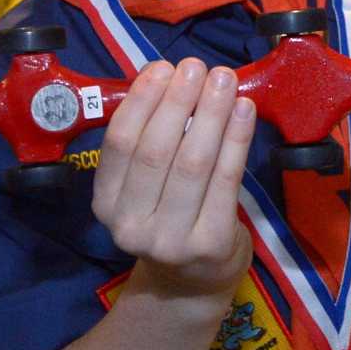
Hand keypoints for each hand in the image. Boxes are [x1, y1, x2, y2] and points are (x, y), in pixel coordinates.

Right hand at [93, 58, 255, 306]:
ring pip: (193, 162)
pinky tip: (244, 110)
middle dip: (179, 101)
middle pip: (157, 150)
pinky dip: (236, 139)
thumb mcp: (143, 186)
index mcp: (106, 204)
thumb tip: (167, 77)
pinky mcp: (210, 244)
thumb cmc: (169, 217)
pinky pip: (226, 180)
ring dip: (211, 113)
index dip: (141, 101)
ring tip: (224, 80)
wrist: (191, 282)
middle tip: (197, 66)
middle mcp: (131, 226)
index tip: (161, 68)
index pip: (120, 143)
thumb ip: (149, 139)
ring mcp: (170, 240)